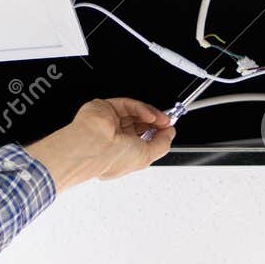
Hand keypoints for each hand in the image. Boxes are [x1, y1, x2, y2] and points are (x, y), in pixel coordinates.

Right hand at [25, 98, 174, 189]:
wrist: (94, 146)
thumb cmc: (111, 158)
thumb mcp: (146, 157)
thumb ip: (162, 144)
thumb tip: (170, 133)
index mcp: (122, 154)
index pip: (143, 140)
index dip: (157, 134)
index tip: (168, 130)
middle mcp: (115, 139)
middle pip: (140, 124)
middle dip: (156, 123)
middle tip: (167, 122)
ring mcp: (110, 123)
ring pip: (135, 113)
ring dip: (151, 115)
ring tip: (162, 119)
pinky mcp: (105, 108)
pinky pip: (128, 105)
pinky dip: (141, 109)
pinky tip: (150, 116)